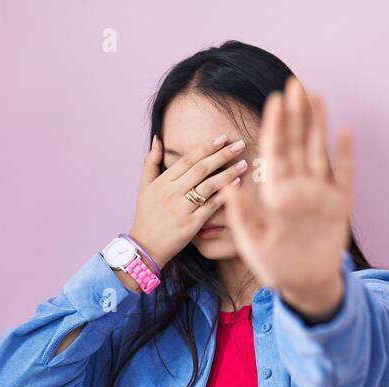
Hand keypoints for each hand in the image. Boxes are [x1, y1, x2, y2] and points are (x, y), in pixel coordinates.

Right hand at [127, 133, 249, 269]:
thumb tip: (158, 138)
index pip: (188, 160)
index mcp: (163, 182)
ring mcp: (182, 209)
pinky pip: (210, 206)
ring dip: (227, 173)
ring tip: (244, 163)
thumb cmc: (147, 215)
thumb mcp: (144, 187)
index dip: (206, 147)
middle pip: (201, 169)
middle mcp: (172, 193)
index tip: (222, 138)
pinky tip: (237, 185)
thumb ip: (151, 161)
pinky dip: (224, 194)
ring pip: (208, 186)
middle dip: (222, 155)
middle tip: (239, 144)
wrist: (145, 246)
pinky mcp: (191, 224)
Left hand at [221, 76, 351, 316]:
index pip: (275, 152)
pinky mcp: (340, 204)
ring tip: (317, 96)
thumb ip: (242, 215)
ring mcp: (320, 194)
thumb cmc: (275, 266)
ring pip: (320, 151)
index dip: (275, 126)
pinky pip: (344, 174)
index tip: (273, 100)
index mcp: (276, 193)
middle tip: (294, 84)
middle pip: (298, 144)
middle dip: (296, 115)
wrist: (305, 286)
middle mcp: (298, 187)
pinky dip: (346, 154)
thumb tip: (228, 186)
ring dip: (319, 125)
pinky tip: (345, 132)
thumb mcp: (253, 242)